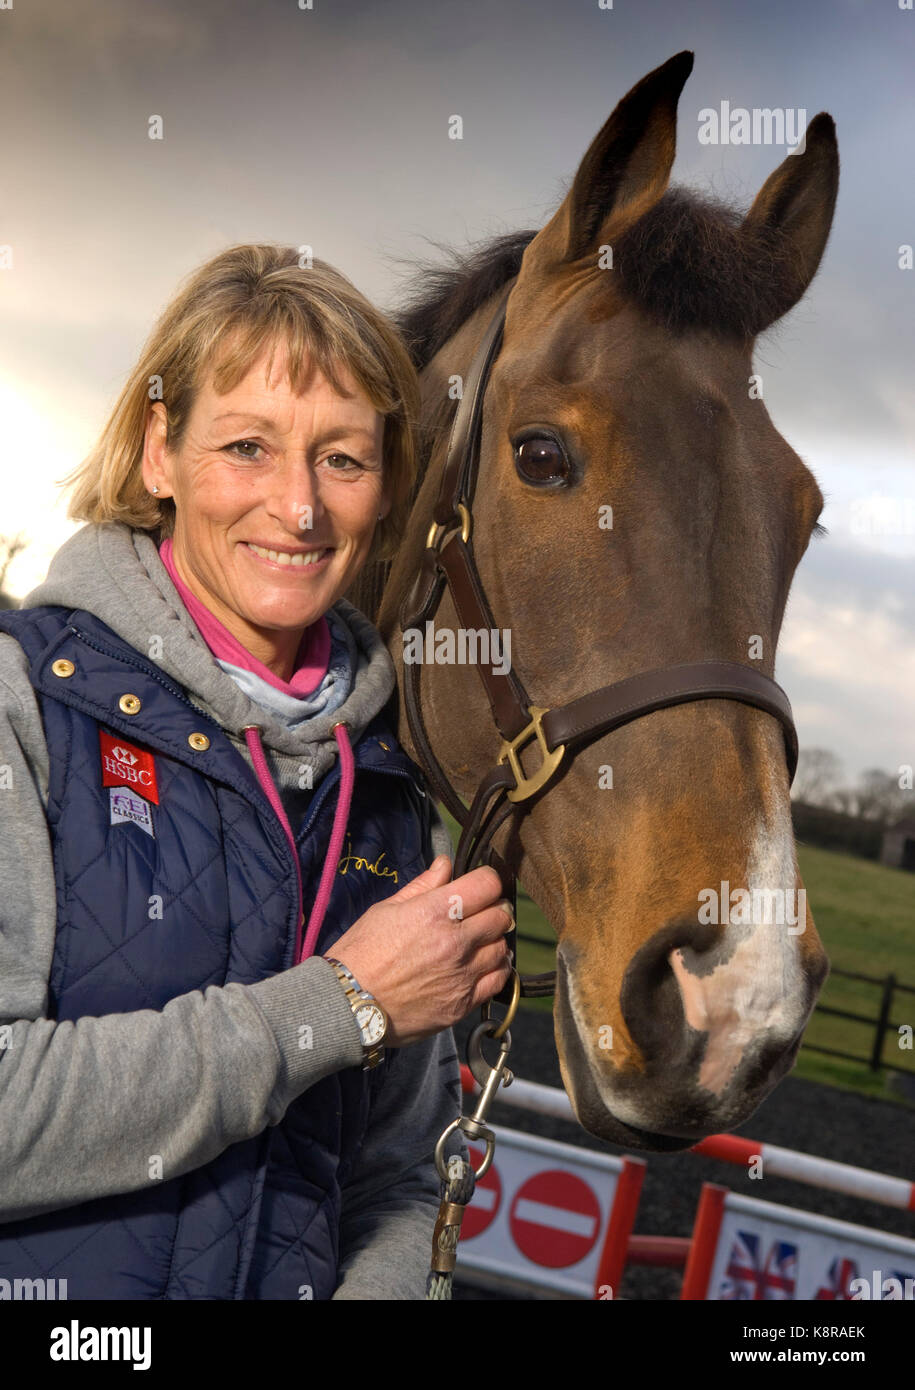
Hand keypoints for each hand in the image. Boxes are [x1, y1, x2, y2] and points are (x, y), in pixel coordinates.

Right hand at [326, 854, 513, 1046]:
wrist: (348, 1005)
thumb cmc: (360, 954)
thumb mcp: (385, 910)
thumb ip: (422, 886)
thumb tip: (445, 865)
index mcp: (434, 912)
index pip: (487, 884)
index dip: (487, 879)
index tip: (481, 884)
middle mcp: (454, 942)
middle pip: (501, 915)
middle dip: (494, 908)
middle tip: (482, 912)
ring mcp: (462, 975)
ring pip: (503, 947)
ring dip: (494, 940)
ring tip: (479, 941)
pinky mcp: (463, 1003)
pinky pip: (499, 980)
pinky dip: (496, 969)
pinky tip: (482, 966)